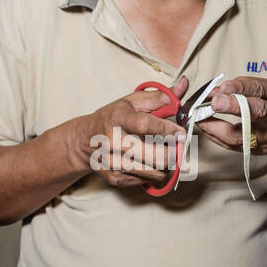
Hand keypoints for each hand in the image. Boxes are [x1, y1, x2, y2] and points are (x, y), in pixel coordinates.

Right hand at [73, 77, 188, 188]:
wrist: (84, 142)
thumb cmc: (111, 119)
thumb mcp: (131, 101)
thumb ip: (159, 96)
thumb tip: (183, 86)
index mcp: (118, 119)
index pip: (145, 125)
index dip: (167, 130)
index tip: (181, 133)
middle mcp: (114, 142)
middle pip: (156, 157)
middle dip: (174, 153)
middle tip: (177, 146)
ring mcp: (113, 163)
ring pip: (156, 172)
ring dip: (166, 164)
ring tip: (163, 153)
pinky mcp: (115, 178)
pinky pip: (147, 180)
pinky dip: (153, 172)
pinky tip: (147, 161)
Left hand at [199, 76, 266, 154]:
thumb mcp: (263, 86)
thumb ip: (240, 86)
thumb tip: (212, 91)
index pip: (260, 89)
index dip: (240, 88)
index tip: (221, 87)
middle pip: (257, 112)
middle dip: (233, 107)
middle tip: (214, 103)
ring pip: (241, 136)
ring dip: (215, 127)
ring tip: (198, 117)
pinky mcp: (261, 150)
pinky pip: (234, 146)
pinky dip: (216, 136)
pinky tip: (205, 128)